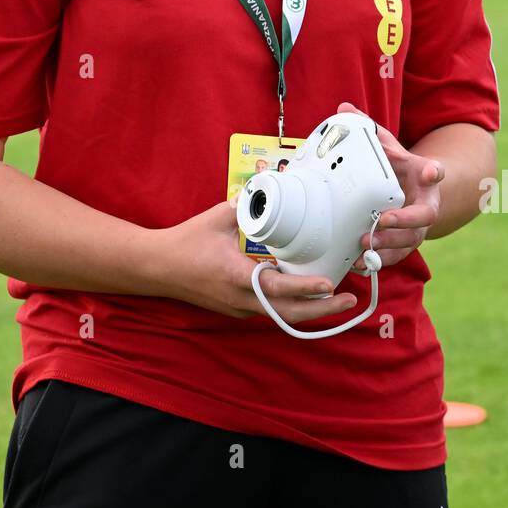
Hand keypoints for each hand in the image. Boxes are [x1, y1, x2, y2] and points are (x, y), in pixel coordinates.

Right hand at [156, 199, 358, 322]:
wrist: (157, 268)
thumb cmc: (185, 243)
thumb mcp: (217, 218)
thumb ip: (246, 206)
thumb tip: (269, 192)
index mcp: (236, 277)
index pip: (277, 287)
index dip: (305, 287)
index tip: (328, 284)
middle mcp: (240, 299)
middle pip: (288, 313)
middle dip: (322, 309)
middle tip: (350, 298)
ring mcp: (239, 308)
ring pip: (281, 315)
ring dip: (310, 309)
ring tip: (336, 299)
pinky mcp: (237, 308)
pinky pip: (271, 311)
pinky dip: (292, 306)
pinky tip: (307, 296)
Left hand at [335, 102, 442, 269]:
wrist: (406, 192)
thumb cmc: (395, 168)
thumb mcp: (384, 146)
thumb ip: (368, 129)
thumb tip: (343, 108)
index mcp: (423, 175)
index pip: (435, 171)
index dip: (434, 172)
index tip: (431, 172)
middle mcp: (426, 203)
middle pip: (425, 215)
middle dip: (405, 220)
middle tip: (382, 220)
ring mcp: (418, 227)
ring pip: (410, 241)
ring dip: (389, 244)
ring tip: (366, 243)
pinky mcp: (405, 244)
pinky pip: (396, 256)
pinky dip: (379, 260)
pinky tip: (359, 261)